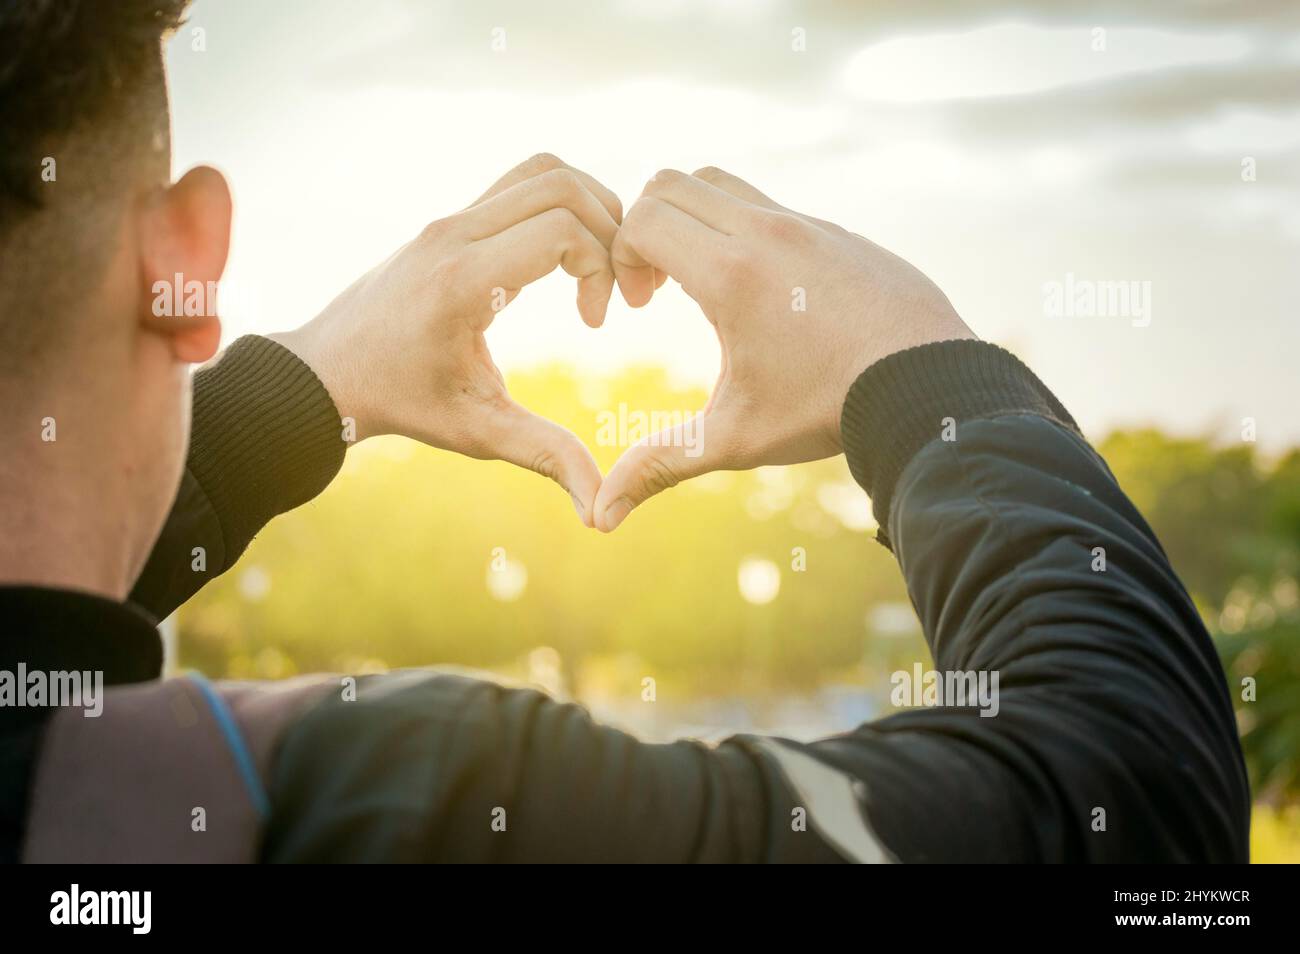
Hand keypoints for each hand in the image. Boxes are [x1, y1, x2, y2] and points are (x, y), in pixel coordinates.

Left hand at [271, 154, 622, 526]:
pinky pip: (519, 182)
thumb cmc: (401, 404)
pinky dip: (559, 206)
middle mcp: (454, 233)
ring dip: (588, 207)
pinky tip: (562, 263)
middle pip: (562, 183)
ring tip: (598, 266)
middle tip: (614, 290)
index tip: (595, 320)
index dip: (603, 268)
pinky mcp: (449, 219)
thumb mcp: (478, 433)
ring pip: (542, 168)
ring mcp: (448, 218)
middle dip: (610, 230)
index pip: (563, 228)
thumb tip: (600, 514)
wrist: (323, 374)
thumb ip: (546, 457)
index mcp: (463, 279)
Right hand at [598, 166, 974, 531]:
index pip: (642, 217)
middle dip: (647, 227)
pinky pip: (774, 205)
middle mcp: (767, 231)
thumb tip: (600, 517)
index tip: (637, 305)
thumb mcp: (735, 439)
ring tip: (706, 284)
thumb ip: (660, 465)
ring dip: (697, 219)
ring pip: (725, 183)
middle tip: (659, 289)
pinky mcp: (840, 231)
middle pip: (673, 183)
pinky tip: (766, 294)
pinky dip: (747, 230)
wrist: (930, 387)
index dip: (620, 255)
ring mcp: (808, 223)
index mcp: (731, 272)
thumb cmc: (827, 412)